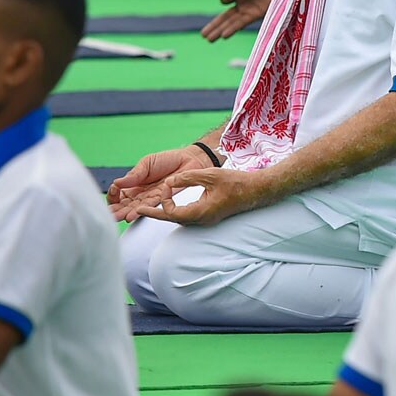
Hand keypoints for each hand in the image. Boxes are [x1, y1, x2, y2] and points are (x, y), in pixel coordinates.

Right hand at [107, 147, 211, 220]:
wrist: (189, 160)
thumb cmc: (168, 160)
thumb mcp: (147, 163)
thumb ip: (134, 174)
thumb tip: (117, 182)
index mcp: (135, 183)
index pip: (120, 193)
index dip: (114, 194)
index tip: (114, 190)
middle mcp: (141, 193)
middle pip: (125, 204)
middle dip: (116, 209)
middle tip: (109, 214)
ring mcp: (151, 198)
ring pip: (134, 207)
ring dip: (124, 213)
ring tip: (117, 217)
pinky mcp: (162, 200)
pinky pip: (148, 207)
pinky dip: (139, 212)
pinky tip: (131, 216)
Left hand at [137, 165, 271, 225]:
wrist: (256, 191)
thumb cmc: (235, 182)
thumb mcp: (209, 175)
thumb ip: (187, 178)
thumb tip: (169, 181)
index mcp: (200, 213)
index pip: (171, 214)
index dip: (163, 202)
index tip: (166, 186)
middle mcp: (201, 220)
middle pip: (173, 220)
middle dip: (156, 214)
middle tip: (139, 210)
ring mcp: (206, 220)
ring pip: (181, 219)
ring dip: (167, 212)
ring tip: (152, 207)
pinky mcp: (210, 216)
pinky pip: (189, 217)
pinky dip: (177, 211)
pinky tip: (173, 204)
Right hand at [201, 0, 284, 41]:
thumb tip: (222, 0)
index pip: (225, 0)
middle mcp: (243, 3)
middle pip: (226, 16)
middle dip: (214, 26)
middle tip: (203, 35)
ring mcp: (250, 10)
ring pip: (232, 22)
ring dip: (220, 30)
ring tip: (208, 39)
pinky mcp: (258, 15)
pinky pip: (242, 22)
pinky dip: (232, 28)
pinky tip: (224, 35)